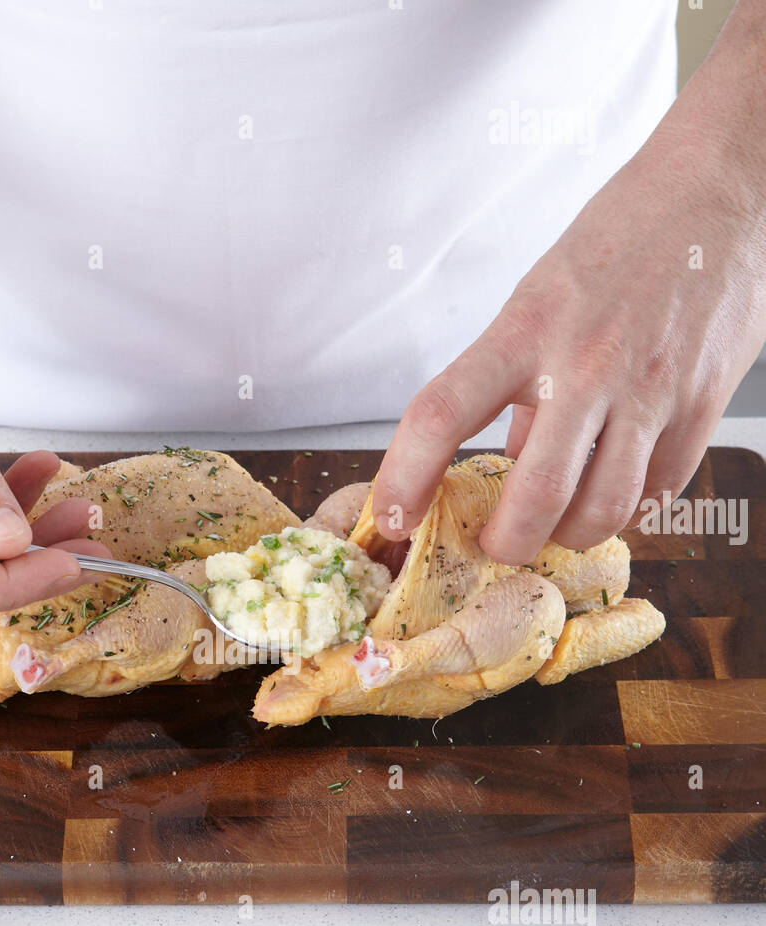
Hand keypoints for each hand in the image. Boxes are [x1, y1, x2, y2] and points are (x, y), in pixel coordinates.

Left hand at [373, 119, 765, 562]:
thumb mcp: (541, 297)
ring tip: (560, 525)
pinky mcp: (701, 404)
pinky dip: (631, 507)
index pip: (441, 415)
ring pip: (603, 510)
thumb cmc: (620, 237)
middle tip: (496, 545)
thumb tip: (513, 463)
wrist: (719, 189)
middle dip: (507, 544)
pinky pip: (658, 491)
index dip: (406, 479)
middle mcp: (585, 364)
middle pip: (535, 497)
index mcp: (526, 329)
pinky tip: (617, 487)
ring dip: (572, 536)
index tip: (396, 515)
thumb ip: (517, 383)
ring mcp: (648, 389)